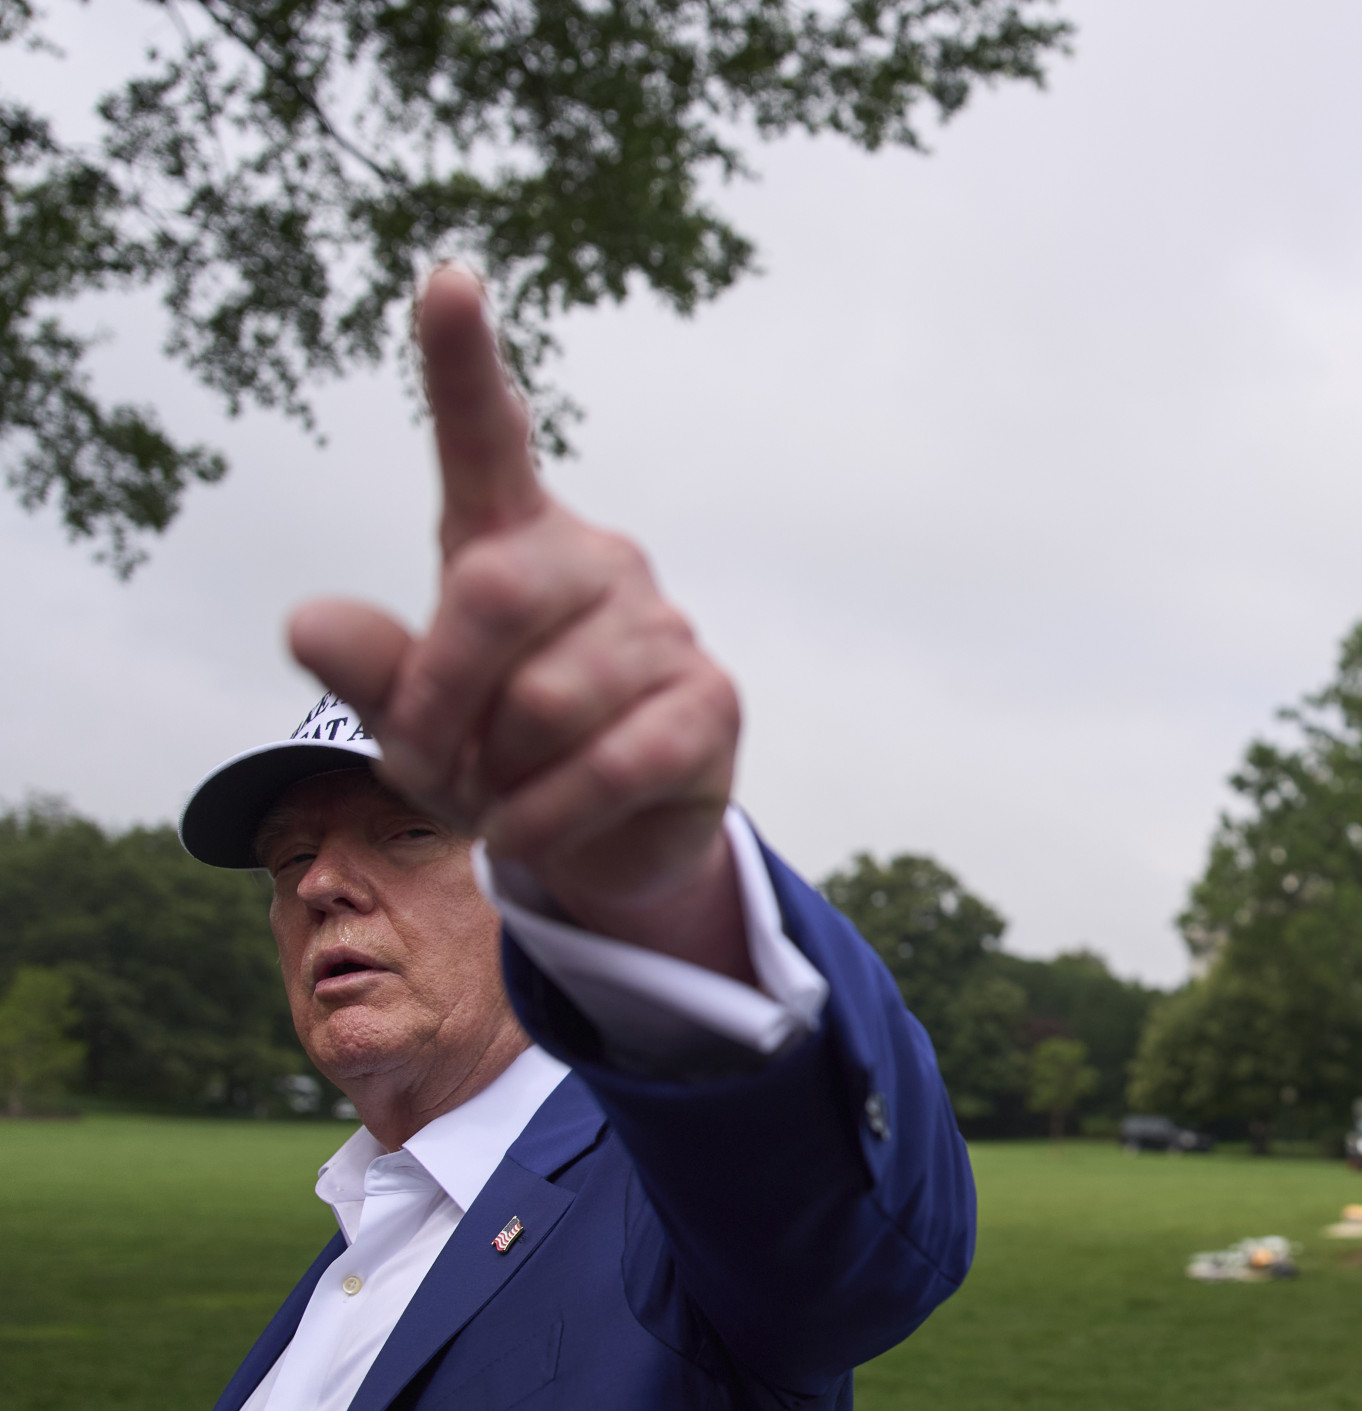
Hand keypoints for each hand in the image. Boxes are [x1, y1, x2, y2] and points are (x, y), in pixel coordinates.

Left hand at [290, 267, 753, 982]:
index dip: (461, 361)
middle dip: (432, 699)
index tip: (446, 278)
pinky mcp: (710, 702)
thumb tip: (310, 624)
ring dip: (495, 776)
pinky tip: (535, 830)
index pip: (487, 437)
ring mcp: (664, 628)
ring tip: (500, 796)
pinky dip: (549, 814)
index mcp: (513, 541)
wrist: (609, 841)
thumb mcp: (415, 719)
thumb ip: (369, 668)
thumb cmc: (498, 754)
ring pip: (547, 701)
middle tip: (418, 766)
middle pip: (491, 595)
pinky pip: (613, 762)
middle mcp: (596, 561)